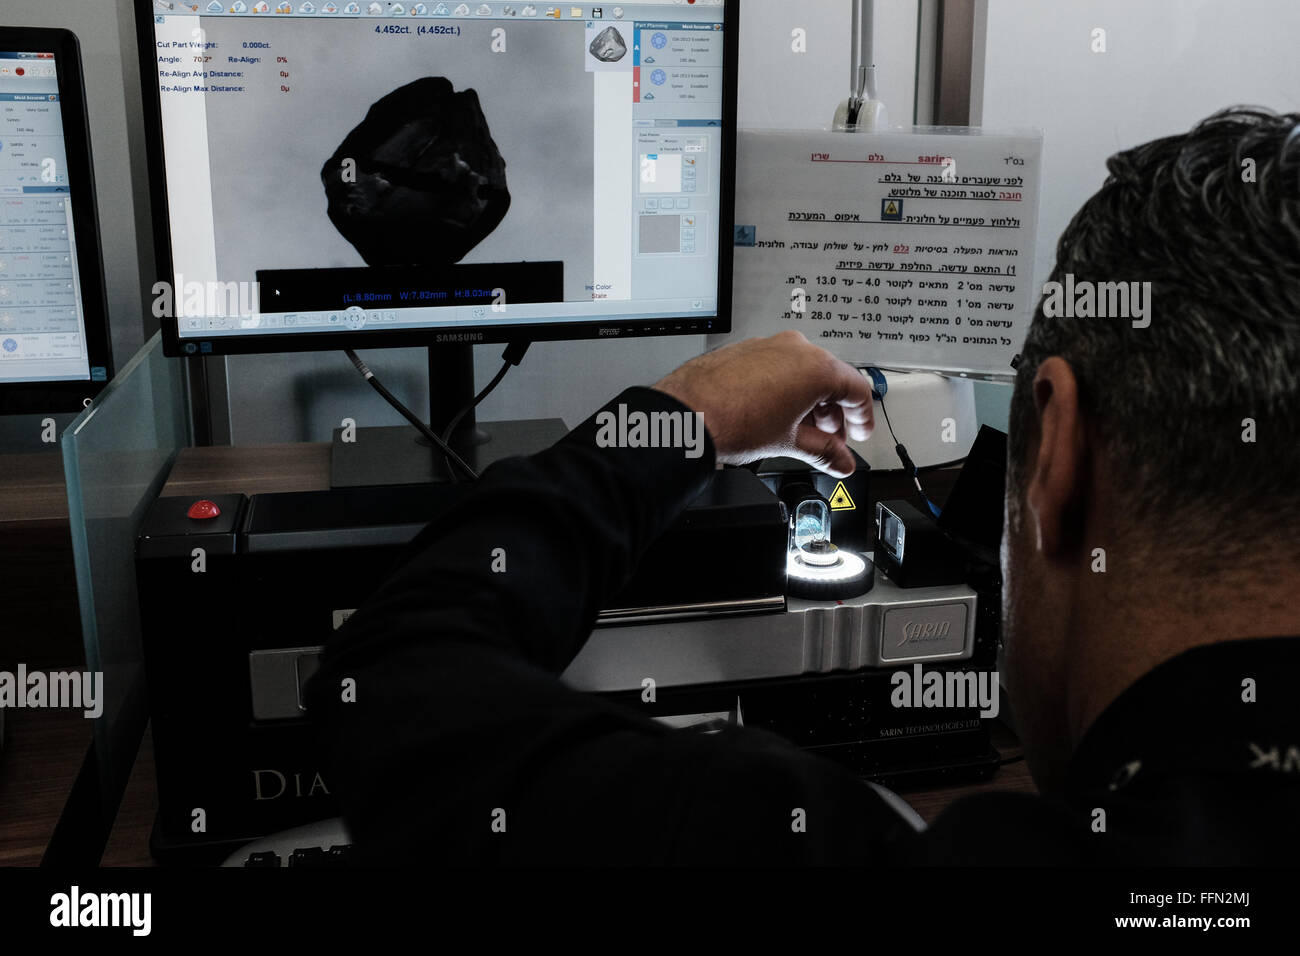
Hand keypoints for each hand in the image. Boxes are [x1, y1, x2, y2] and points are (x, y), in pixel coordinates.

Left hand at [653, 331, 874, 477]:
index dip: (862, 416)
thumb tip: (841, 462)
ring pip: (802, 372)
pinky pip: (777, 367)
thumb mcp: (790, 443)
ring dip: (809, 402)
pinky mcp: (746, 350)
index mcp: (816, 367)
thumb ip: (825, 453)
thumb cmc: (733, 421)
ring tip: (800, 431)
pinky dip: (785, 389)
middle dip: (833, 414)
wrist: (686, 412)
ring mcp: (768, 345)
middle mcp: (795, 348)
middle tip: (831, 440)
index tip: (858, 433)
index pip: (857, 389)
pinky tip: (775, 414)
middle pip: (830, 379)